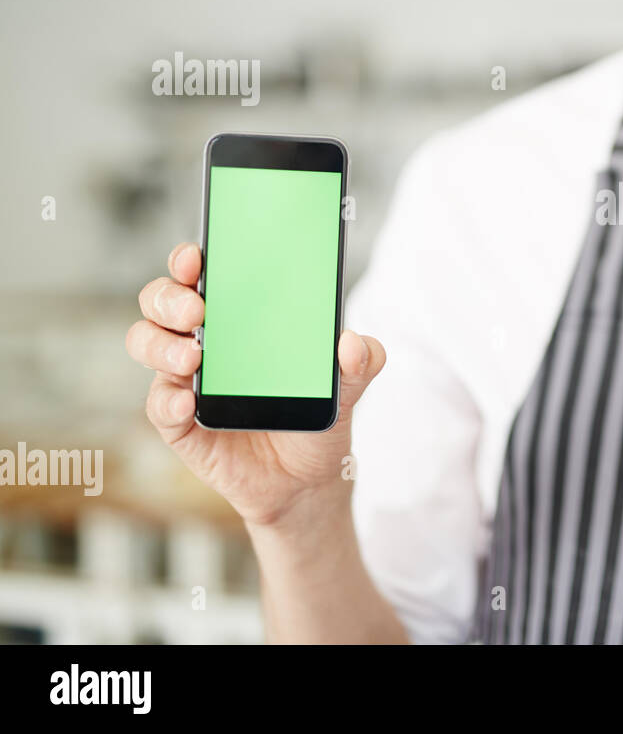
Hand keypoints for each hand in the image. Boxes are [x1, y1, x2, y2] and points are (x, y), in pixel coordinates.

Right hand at [125, 242, 385, 528]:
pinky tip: (186, 403)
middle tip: (197, 309)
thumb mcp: (347, 386)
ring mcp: (185, 380)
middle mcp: (203, 340)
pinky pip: (159, 406)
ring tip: (194, 357)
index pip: (200, 275)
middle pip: (159, 302)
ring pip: (146, 343)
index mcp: (238, 317)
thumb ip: (361, 360)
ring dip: (161, 344)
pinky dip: (167, 401)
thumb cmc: (315, 415)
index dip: (188, 260)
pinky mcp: (179, 423)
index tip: (195, 257)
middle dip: (168, 297)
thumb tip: (354, 343)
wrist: (307, 480)